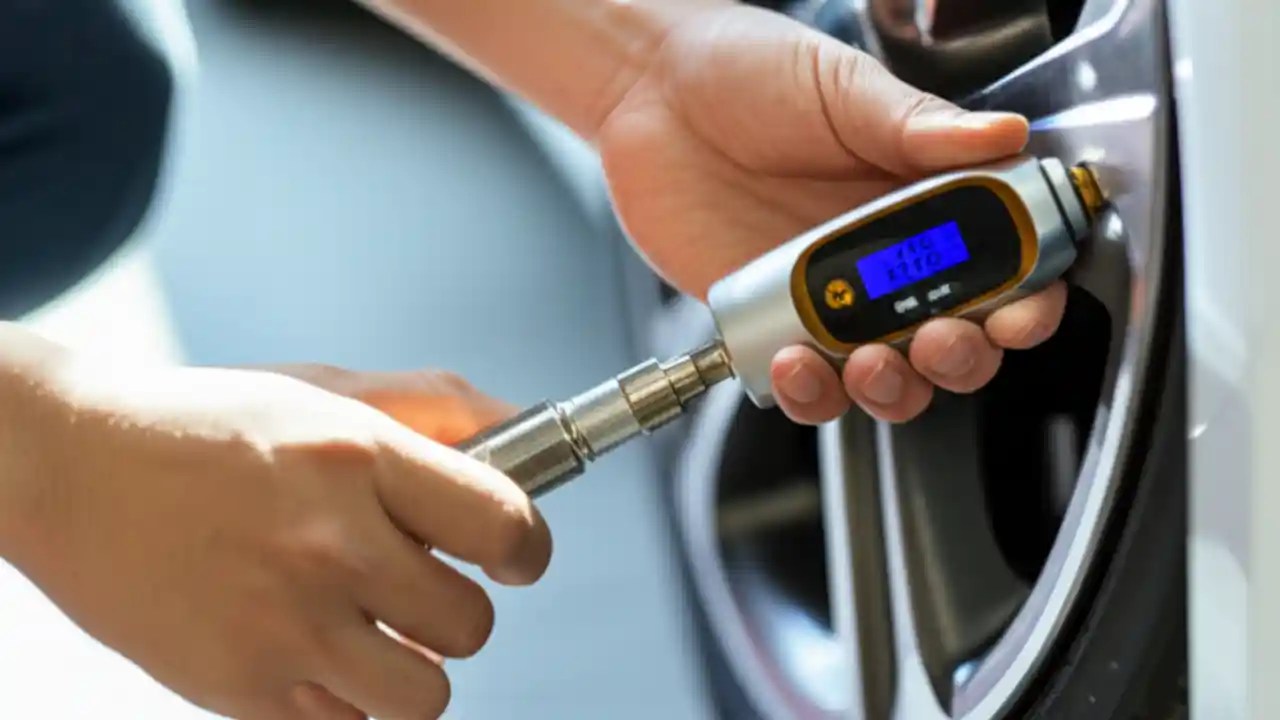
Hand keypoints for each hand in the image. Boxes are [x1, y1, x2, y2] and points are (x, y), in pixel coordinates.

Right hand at [2, 357, 545, 719]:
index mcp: (359, 458)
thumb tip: (521, 426)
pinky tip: (310, 652)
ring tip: (370, 633)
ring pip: (425, 696)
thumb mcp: (324, 389)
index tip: (512, 558)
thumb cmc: (207, 425)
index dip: (526, 550)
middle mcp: (331, 544)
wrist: (72, 467)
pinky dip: (343, 700)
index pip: (504, 527)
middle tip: (411, 589)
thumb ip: (433, 406)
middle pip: (471, 624)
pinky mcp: (240, 687)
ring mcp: (285, 623)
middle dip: (453, 611)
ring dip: (411, 670)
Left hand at [598, 4, 1066, 423]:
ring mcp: (827, 300)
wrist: (648, 92)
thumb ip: (918, 124)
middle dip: (961, 358)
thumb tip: (1004, 136)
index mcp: (922, 199)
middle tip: (938, 339)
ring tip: (864, 362)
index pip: (1001, 266)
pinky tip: (793, 361)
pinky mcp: (770, 326)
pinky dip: (810, 393)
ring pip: (887, 379)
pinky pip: (805, 385)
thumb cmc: (746, 73)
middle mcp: (884, 261)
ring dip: (890, 389)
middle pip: (955, 340)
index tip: (1020, 312)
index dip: (1025, 300)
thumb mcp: (842, 88)